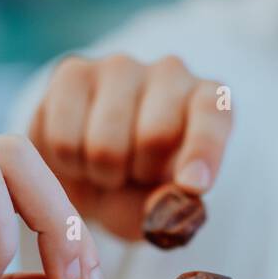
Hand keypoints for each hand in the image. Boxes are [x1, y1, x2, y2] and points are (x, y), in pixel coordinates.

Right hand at [29, 54, 231, 240]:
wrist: (89, 173)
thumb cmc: (140, 189)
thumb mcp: (164, 211)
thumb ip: (172, 210)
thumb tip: (162, 208)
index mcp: (208, 100)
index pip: (213, 113)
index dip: (204, 149)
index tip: (193, 186)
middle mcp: (170, 73)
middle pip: (154, 136)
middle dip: (140, 173)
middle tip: (135, 175)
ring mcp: (120, 67)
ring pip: (104, 143)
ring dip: (102, 173)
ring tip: (106, 166)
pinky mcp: (72, 71)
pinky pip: (65, 138)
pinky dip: (69, 163)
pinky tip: (78, 152)